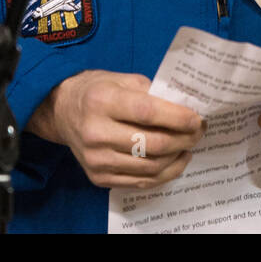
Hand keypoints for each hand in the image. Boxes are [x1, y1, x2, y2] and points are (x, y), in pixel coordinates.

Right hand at [27, 70, 204, 188]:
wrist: (61, 111)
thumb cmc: (96, 90)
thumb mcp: (122, 79)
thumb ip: (152, 92)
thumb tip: (186, 107)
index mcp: (102, 101)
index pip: (148, 113)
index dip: (178, 118)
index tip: (198, 118)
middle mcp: (96, 132)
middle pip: (152, 144)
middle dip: (183, 139)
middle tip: (198, 132)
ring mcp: (96, 159)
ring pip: (149, 167)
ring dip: (177, 158)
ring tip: (189, 145)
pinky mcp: (98, 177)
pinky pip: (139, 182)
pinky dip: (164, 174)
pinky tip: (175, 160)